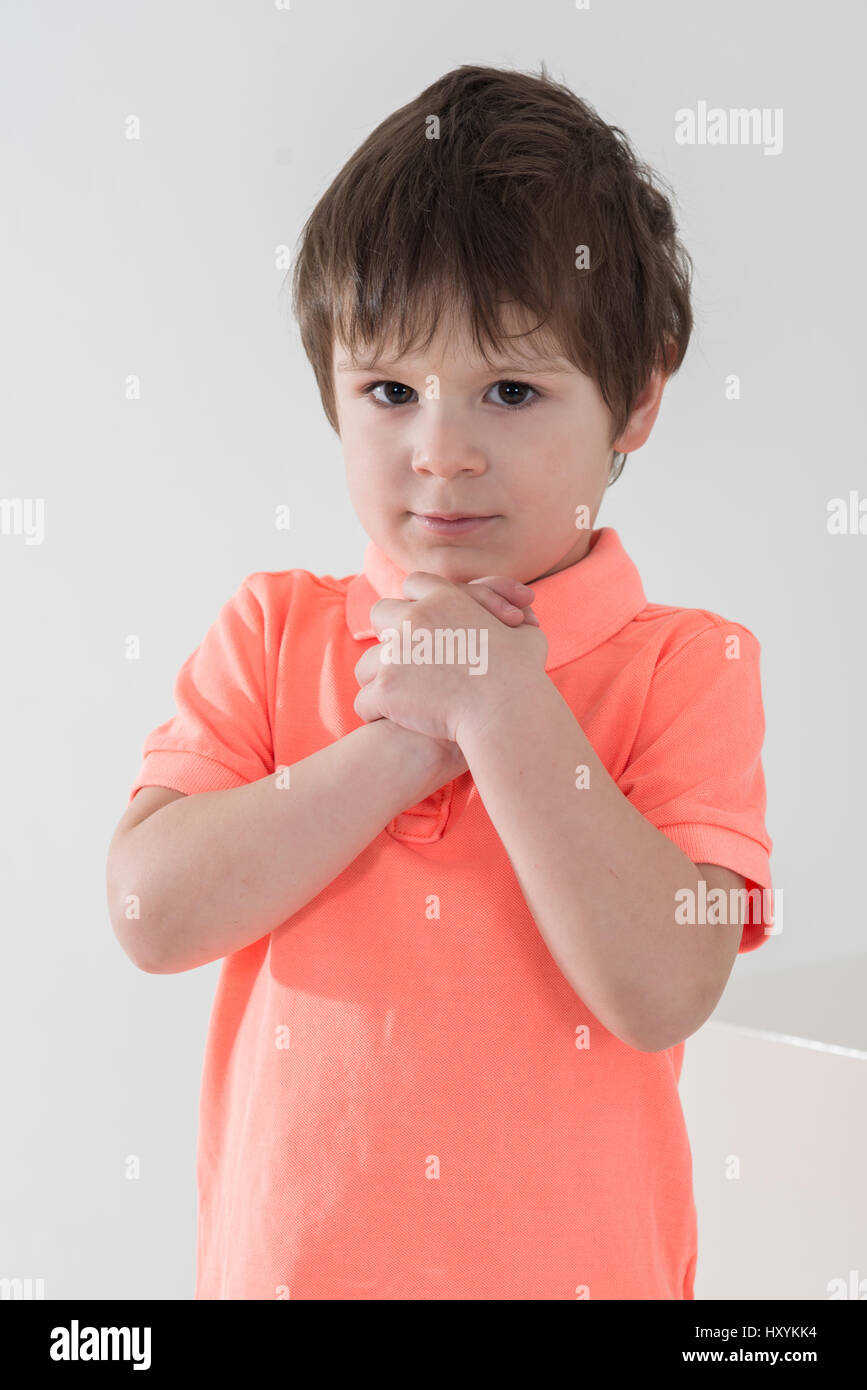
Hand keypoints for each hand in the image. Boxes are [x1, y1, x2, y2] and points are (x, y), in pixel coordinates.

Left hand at [353, 571, 547, 746]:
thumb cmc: (523, 674)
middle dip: (388, 632)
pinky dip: (374, 711)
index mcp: (445, 600)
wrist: (507, 708)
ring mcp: (397, 654)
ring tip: (391, 694)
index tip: (419, 621)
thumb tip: (521, 618)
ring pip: (366, 662)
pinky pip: (364, 700)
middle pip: (381, 613)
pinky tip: (386, 719)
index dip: (415, 601)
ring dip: (377, 677)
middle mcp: (414, 619)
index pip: (415, 584)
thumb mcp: (527, 636)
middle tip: (402, 656)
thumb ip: (516, 621)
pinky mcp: (387, 689)